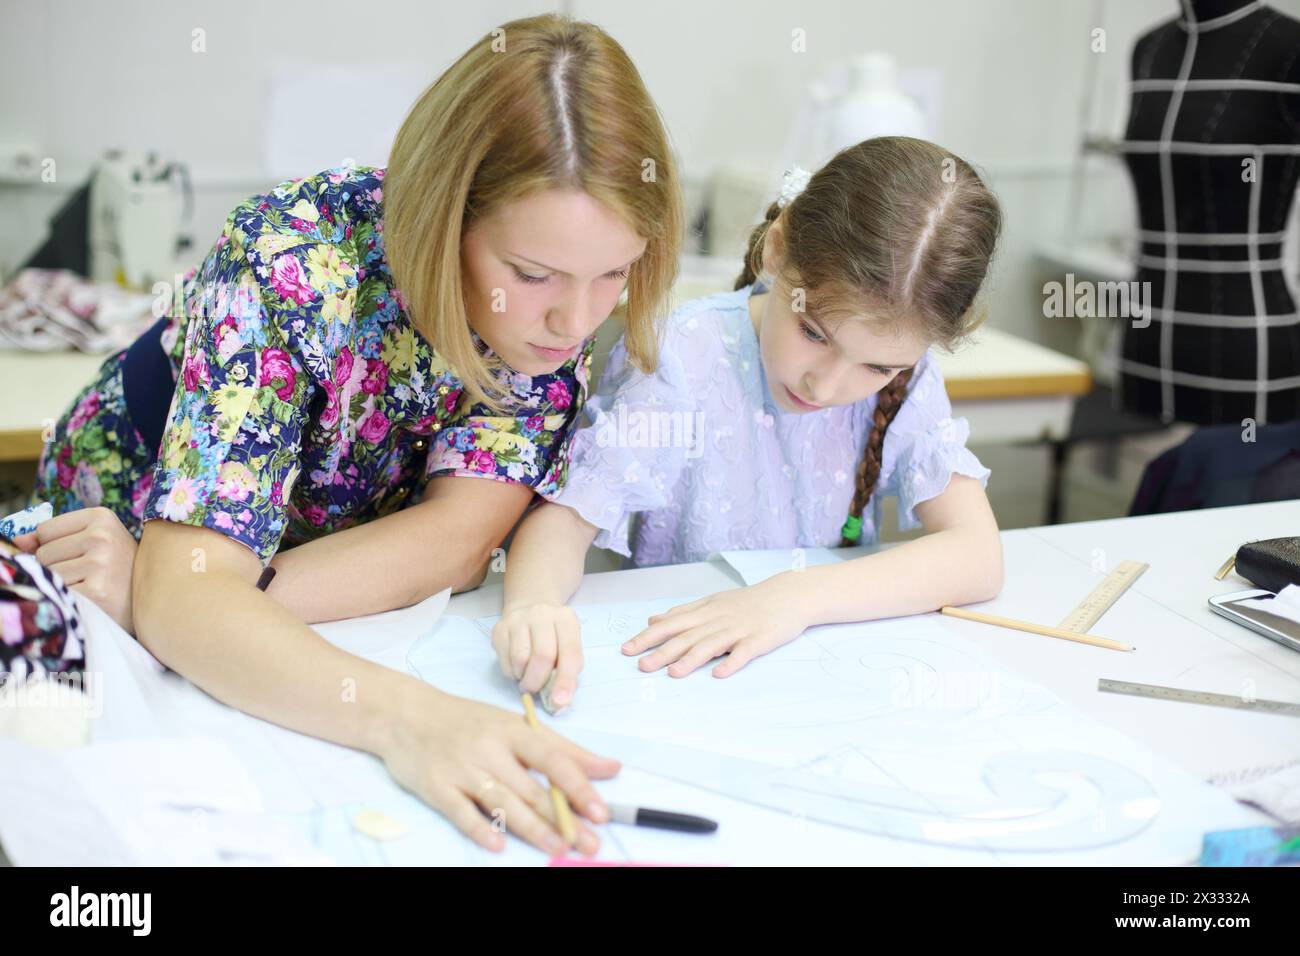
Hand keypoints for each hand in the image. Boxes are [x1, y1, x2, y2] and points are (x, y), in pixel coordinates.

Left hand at [13, 507, 137, 634]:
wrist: (155, 602)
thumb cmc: (118, 571)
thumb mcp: (94, 542)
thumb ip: (54, 537)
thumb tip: (18, 542)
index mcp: (102, 517)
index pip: (45, 530)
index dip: (56, 547)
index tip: (83, 555)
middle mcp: (102, 536)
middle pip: (43, 553)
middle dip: (58, 568)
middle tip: (89, 576)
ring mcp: (100, 564)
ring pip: (47, 575)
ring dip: (63, 587)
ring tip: (90, 588)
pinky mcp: (96, 591)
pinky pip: (57, 594)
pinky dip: (68, 602)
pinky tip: (90, 602)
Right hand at [380, 684, 619, 855]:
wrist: (405, 715)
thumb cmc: (468, 721)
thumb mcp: (515, 726)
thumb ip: (563, 748)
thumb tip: (610, 768)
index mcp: (513, 731)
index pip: (553, 759)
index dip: (578, 786)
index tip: (601, 810)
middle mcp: (489, 749)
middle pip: (531, 788)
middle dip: (563, 818)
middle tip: (590, 844)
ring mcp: (461, 769)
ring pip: (503, 803)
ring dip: (533, 828)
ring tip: (558, 848)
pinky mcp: (435, 787)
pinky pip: (461, 812)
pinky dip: (480, 829)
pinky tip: (499, 846)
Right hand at [491, 602, 582, 708]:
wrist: (530, 607)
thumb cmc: (554, 636)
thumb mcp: (568, 648)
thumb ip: (568, 674)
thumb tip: (559, 703)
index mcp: (566, 619)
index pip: (570, 653)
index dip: (566, 680)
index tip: (560, 702)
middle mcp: (542, 614)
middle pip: (543, 656)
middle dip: (539, 682)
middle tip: (537, 690)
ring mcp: (519, 619)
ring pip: (520, 659)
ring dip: (525, 678)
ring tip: (528, 677)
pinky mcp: (500, 628)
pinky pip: (505, 660)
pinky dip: (512, 673)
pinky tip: (518, 667)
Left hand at [622, 576, 808, 678]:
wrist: (787, 594)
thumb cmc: (747, 602)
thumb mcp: (712, 602)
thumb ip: (683, 613)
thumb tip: (653, 621)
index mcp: (705, 611)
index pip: (671, 624)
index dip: (648, 637)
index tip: (627, 649)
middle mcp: (717, 619)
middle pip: (686, 636)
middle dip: (662, 651)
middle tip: (641, 666)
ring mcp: (738, 629)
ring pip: (711, 644)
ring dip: (691, 659)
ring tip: (673, 673)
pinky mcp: (759, 640)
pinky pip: (743, 653)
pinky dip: (731, 663)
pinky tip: (719, 674)